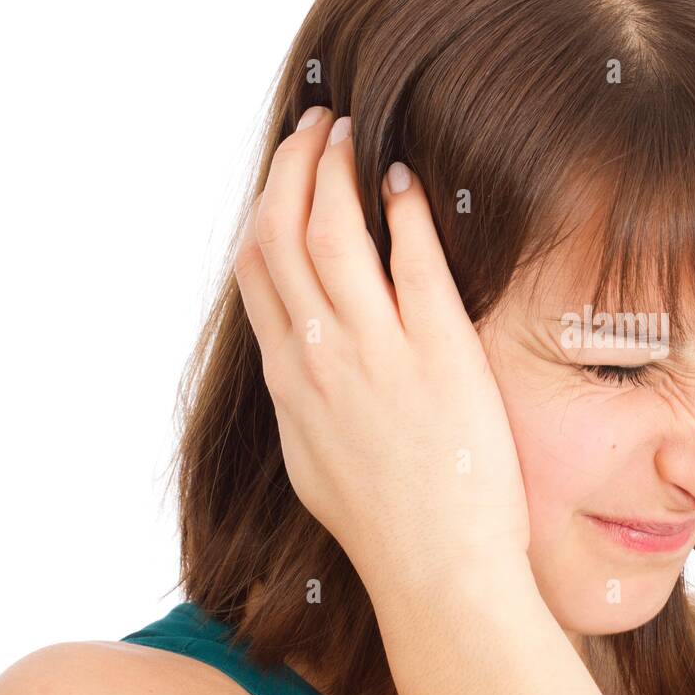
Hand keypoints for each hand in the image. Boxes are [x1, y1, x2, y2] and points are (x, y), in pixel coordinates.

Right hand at [233, 107, 529, 589]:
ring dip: (335, 170)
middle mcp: (318, 356)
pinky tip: (405, 180)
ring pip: (332, 233)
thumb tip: (302, 361)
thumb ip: (304, 400)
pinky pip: (412, 260)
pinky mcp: (438, 352)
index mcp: (289, 381)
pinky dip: (402, 211)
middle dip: (292, 168)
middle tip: (314, 126)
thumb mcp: (316, 460)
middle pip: (281, 235)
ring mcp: (375, 351)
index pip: (256, 271)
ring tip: (349, 131)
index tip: (282, 176)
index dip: (265, 209)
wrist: (435, 569)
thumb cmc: (385, 524)